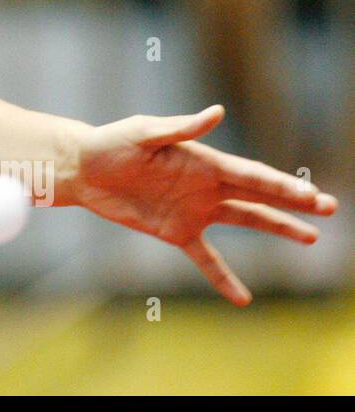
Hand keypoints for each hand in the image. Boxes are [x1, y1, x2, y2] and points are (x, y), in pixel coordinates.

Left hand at [67, 105, 338, 304]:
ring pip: (244, 222)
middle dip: (293, 203)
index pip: (252, 176)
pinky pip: (205, 258)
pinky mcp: (175, 232)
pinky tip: (242, 298)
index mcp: (204, 161)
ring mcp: (194, 210)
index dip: (283, 187)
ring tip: (309, 238)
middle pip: (258, 197)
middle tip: (328, 209)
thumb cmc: (110, 143)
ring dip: (276, 229)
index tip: (314, 197)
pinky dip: (223, 277)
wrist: (83, 168)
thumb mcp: (143, 133)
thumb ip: (180, 127)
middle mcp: (206, 186)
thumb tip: (217, 113)